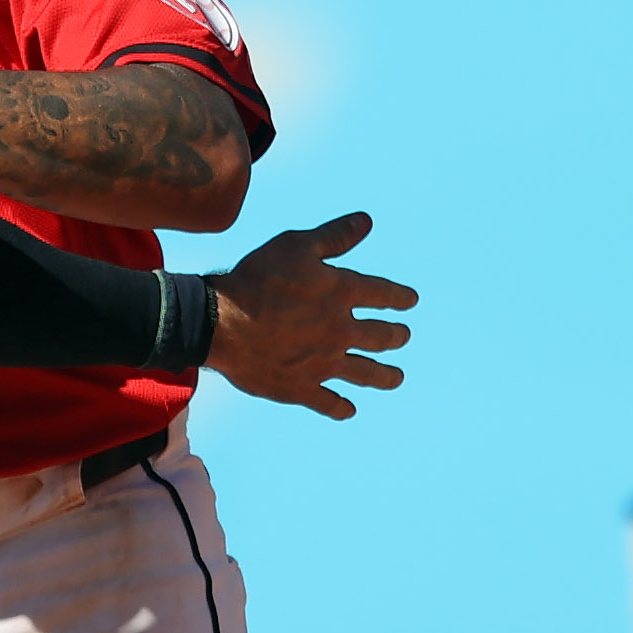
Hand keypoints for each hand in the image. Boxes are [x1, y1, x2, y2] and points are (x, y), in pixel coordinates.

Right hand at [203, 212, 417, 421]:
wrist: (221, 323)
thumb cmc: (257, 278)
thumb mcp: (297, 245)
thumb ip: (334, 236)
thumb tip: (367, 221)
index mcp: (341, 293)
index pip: (383, 294)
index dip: (400, 297)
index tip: (411, 301)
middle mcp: (340, 330)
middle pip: (380, 337)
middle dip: (396, 336)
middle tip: (404, 337)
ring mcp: (323, 363)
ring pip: (365, 373)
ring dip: (384, 376)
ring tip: (397, 379)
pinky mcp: (301, 387)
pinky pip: (328, 403)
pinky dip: (340, 408)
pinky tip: (349, 411)